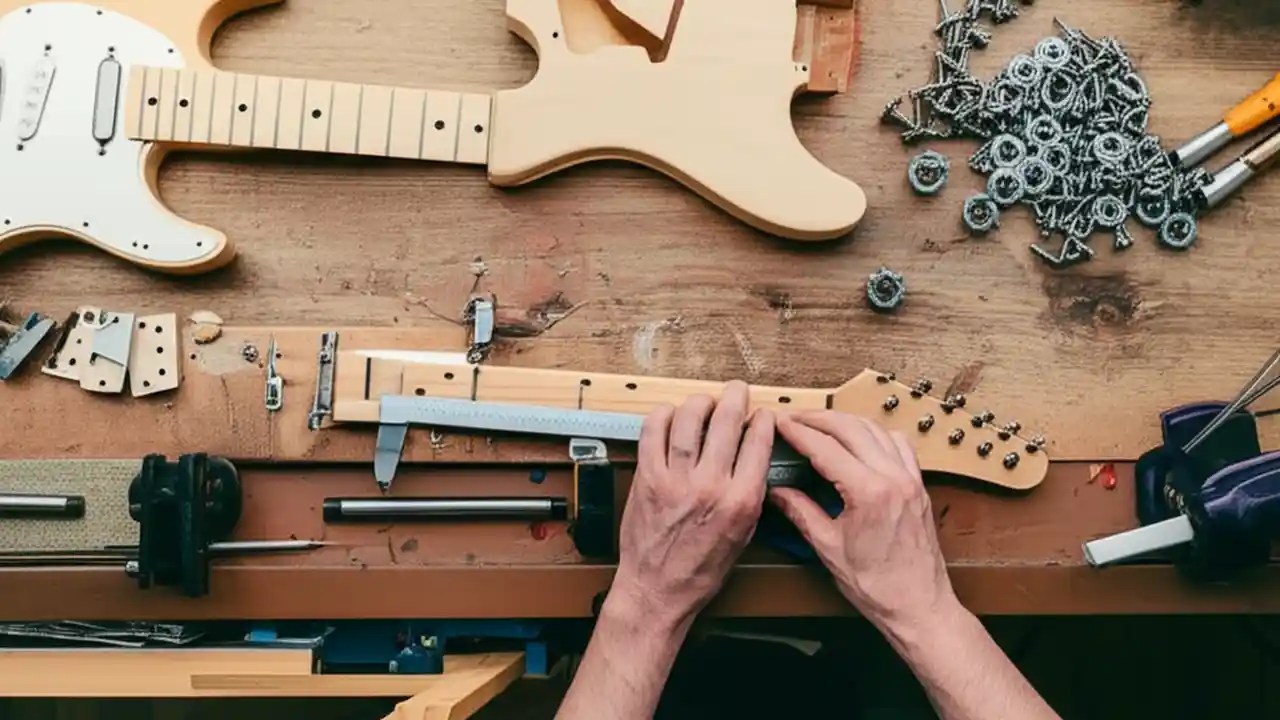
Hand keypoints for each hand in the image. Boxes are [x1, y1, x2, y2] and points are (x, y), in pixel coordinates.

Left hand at [610, 381, 775, 627]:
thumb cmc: (700, 570)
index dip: (762, 421)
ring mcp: (675, 480)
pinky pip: (652, 433)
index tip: (761, 415)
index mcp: (740, 501)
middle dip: (734, 398)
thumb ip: (750, 494)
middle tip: (736, 390)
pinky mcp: (647, 478)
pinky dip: (661, 416)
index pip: (758, 443)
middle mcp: (710, 486)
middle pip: (726, 422)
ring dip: (699, 403)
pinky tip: (669, 414)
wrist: (658, 590)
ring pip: (688, 420)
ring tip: (704, 402)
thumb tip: (754, 458)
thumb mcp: (744, 535)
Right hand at [768, 412, 957, 633]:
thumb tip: (776, 492)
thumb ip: (801, 513)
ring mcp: (910, 479)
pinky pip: (899, 444)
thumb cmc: (877, 587)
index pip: (825, 448)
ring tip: (821, 424)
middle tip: (794, 418)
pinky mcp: (919, 486)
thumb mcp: (828, 549)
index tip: (779, 423)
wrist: (919, 606)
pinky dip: (876, 433)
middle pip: (851, 428)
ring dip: (846, 421)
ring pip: (876, 429)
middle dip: (818, 419)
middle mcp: (893, 478)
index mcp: (869, 493)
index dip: (798, 432)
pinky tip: (860, 439)